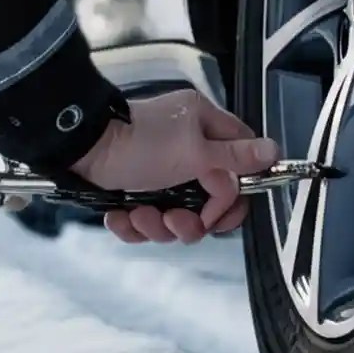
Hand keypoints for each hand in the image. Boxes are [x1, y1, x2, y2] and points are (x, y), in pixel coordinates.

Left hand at [70, 90, 278, 244]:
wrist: (79, 150)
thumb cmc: (139, 143)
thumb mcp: (193, 151)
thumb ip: (234, 158)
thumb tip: (274, 150)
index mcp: (204, 127)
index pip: (240, 163)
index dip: (235, 194)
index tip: (220, 211)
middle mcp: (184, 149)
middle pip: (208, 201)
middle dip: (192, 220)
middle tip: (175, 221)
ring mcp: (157, 173)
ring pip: (176, 216)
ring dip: (159, 225)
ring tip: (140, 214)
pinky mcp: (132, 191)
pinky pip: (145, 220)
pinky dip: (133, 224)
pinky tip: (121, 217)